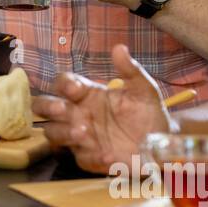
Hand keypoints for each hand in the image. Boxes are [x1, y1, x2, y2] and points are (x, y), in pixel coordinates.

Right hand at [34, 44, 173, 171]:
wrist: (163, 143)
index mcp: (87, 94)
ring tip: (83, 132)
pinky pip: (81, 158)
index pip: (62, 83)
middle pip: (44, 107)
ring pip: (53, 133)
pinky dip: (91, 156)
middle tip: (62, 109)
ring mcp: (81, 137)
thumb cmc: (148, 113)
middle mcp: (78, 114)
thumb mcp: (143, 90)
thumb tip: (119, 48)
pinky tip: (106, 154)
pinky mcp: (90, 158)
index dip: (64, 84)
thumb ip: (130, 70)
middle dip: (48, 106)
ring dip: (64, 132)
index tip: (76, 88)